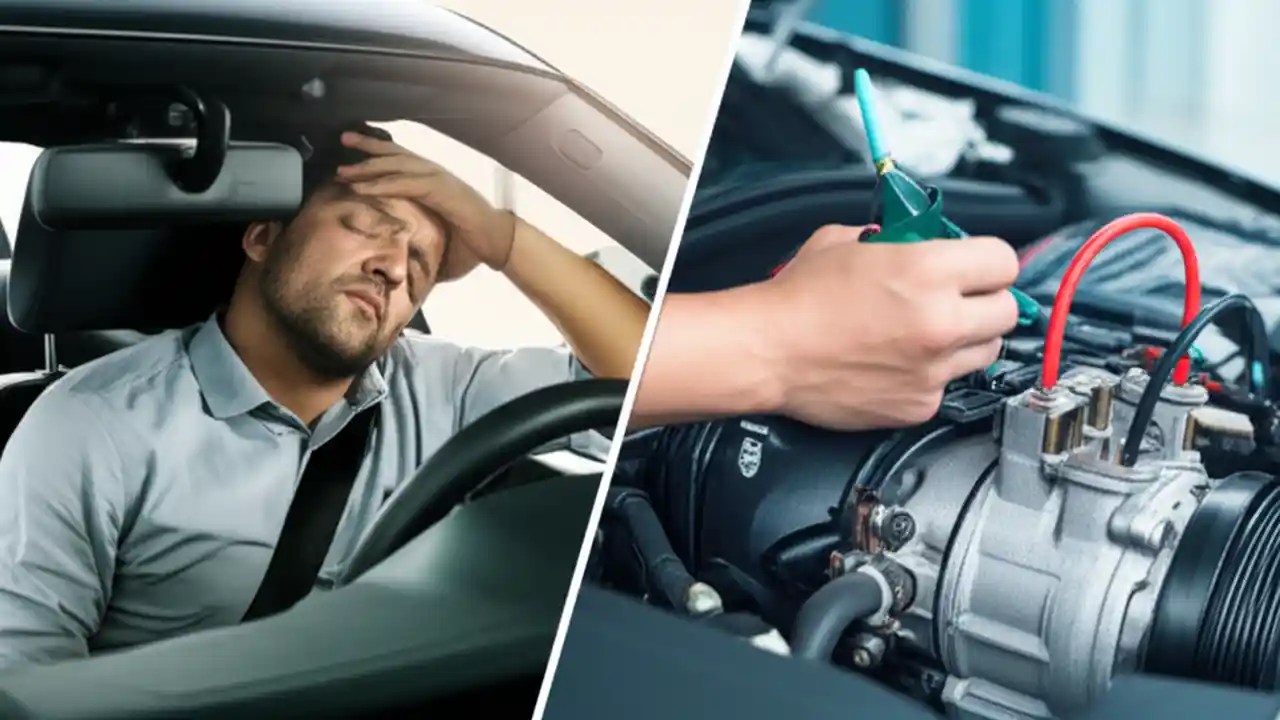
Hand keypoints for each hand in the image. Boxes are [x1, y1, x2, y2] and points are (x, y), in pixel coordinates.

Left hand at [335, 131, 516, 280]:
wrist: (499, 244)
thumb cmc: (472, 246)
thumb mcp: (437, 243)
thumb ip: (418, 247)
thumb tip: (400, 266)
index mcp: (433, 182)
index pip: (401, 161)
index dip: (377, 154)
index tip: (352, 153)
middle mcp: (434, 175)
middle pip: (395, 154)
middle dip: (367, 147)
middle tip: (343, 137)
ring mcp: (438, 180)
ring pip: (396, 165)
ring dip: (368, 165)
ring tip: (343, 168)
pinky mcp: (441, 191)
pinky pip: (405, 184)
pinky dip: (382, 185)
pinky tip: (361, 188)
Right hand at [758, 224, 1019, 428]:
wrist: (767, 351)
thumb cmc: (796, 300)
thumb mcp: (844, 241)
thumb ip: (890, 238)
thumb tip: (910, 240)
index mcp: (927, 271)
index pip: (1005, 262)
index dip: (989, 263)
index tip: (978, 268)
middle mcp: (940, 321)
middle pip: (1008, 311)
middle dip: (986, 302)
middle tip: (959, 300)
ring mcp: (932, 368)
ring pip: (985, 351)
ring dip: (966, 339)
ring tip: (927, 333)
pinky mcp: (918, 404)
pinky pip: (947, 385)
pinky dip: (930, 374)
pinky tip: (899, 362)